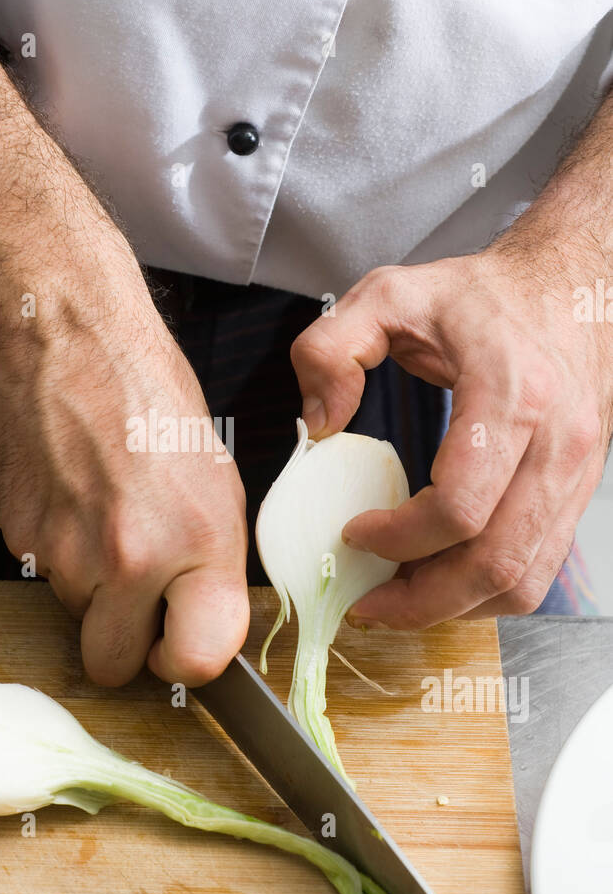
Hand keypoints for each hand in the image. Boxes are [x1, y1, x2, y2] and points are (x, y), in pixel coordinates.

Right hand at [0, 23, 249, 681]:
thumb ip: (209, 564)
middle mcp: (127, 559)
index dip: (185, 661)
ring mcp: (61, 551)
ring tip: (104, 511)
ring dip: (87, 584)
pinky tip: (70, 493)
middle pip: (113, 665)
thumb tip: (198, 624)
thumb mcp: (217, 482)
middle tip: (134, 591)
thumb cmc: (151, 395)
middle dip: (123, 640)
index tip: (180, 642)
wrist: (67, 336)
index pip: (196, 665)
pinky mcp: (15, 533)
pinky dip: (53, 546)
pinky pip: (38, 570)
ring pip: (72, 614)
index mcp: (197, 544)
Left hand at [290, 225, 612, 626]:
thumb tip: (317, 423)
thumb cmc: (485, 296)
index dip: (399, 538)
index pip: (460, 506)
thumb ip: (331, 347)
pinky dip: (486, 591)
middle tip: (366, 603)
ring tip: (398, 598)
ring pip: (523, 580)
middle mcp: (557, 445)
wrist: (573, 288)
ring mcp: (575, 476)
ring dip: (455, 605)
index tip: (353, 532)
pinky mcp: (577, 494)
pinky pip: (539, 569)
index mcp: (513, 396)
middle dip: (422, 599)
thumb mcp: (389, 293)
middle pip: (494, 562)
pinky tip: (440, 579)